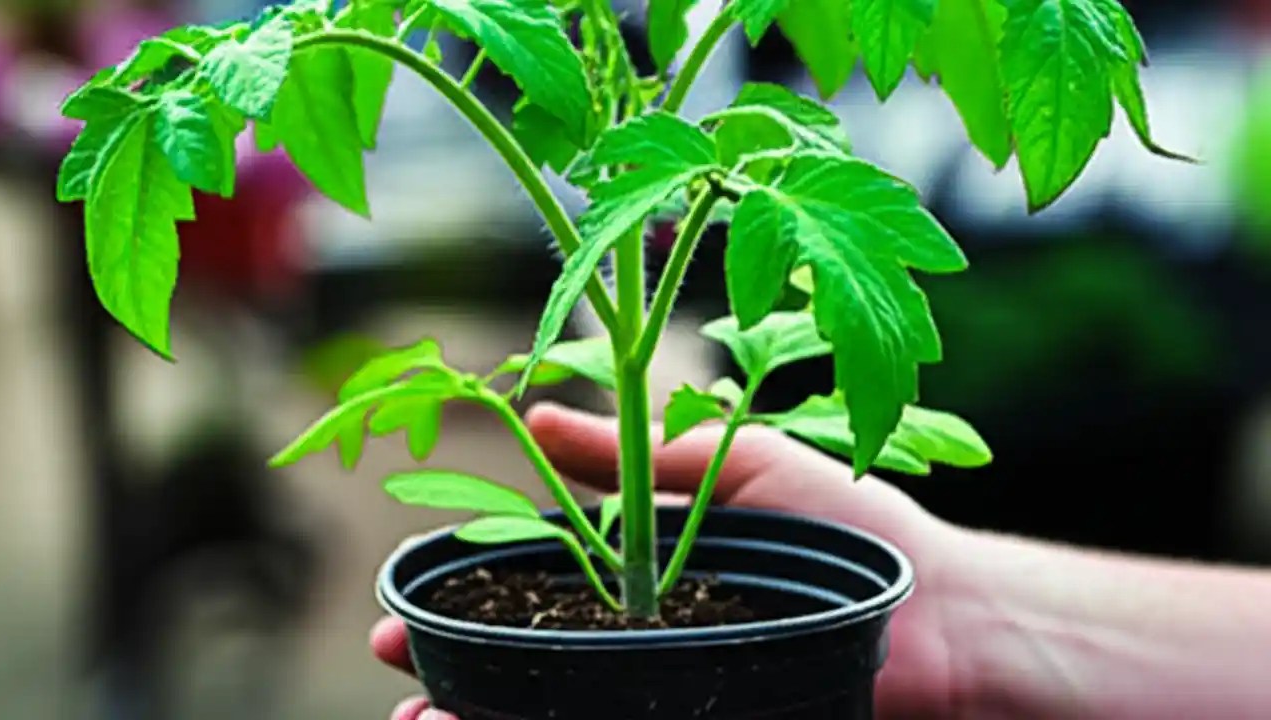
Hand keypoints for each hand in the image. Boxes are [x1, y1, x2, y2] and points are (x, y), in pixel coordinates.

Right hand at [373, 402, 965, 718]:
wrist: (937, 616)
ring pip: (553, 714)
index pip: (525, 599)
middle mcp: (640, 647)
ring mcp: (665, 696)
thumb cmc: (843, 526)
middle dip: (450, 683)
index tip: (395, 617)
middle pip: (523, 670)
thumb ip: (629, 452)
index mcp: (638, 584)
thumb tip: (532, 414)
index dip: (458, 610)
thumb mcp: (723, 463)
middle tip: (398, 684)